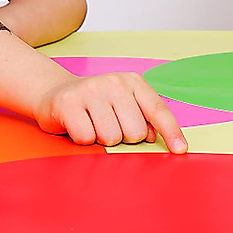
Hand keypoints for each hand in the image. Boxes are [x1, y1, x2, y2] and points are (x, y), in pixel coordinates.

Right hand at [35, 72, 188, 152]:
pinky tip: (77, 125)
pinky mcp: (69, 103)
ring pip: (111, 138)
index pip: (157, 110)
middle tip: (108, 126)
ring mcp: (90, 91)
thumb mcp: (122, 104)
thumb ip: (142, 118)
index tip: (180, 151)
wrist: (52, 93)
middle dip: (123, 137)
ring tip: (92, 124)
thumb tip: (154, 137)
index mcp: (132, 82)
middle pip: (134, 132)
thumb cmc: (94, 105)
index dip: (171, 132)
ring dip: (101, 139)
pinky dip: (83, 139)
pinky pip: (87, 138)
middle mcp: (113, 82)